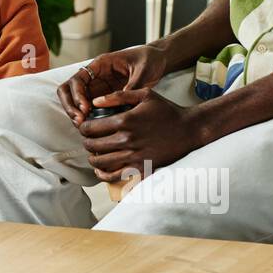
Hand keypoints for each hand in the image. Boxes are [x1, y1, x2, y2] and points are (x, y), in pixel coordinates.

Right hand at [57, 45, 169, 124]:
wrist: (157, 61)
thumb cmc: (149, 60)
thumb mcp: (142, 71)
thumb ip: (132, 86)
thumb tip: (122, 105)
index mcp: (100, 65)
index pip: (77, 79)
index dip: (77, 95)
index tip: (86, 109)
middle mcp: (95, 76)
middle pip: (69, 90)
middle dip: (70, 106)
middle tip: (79, 121)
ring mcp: (98, 87)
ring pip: (76, 100)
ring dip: (76, 113)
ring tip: (84, 127)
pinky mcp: (104, 97)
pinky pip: (90, 108)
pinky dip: (88, 118)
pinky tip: (95, 128)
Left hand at [78, 87, 202, 182]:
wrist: (189, 129)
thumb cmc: (167, 110)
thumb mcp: (145, 95)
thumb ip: (118, 96)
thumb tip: (95, 101)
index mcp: (125, 121)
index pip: (90, 128)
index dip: (83, 127)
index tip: (85, 127)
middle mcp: (127, 140)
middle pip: (92, 146)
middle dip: (86, 142)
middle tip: (88, 140)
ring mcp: (134, 156)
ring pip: (100, 162)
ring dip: (92, 158)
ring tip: (94, 153)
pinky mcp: (142, 169)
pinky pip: (115, 177)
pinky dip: (103, 175)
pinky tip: (101, 170)